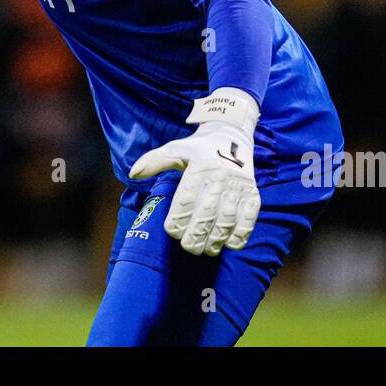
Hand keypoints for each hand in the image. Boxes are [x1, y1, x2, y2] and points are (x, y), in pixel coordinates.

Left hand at [129, 89, 261, 255]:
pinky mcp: (253, 194)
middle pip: (206, 213)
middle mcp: (220, 177)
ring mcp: (238, 187)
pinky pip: (249, 219)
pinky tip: (229, 243)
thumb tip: (133, 174)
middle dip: (195, 235)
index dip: (178, 219)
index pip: (186, 198)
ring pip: (227, 219)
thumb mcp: (175, 149)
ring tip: (206, 249)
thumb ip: (154, 162)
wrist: (232, 136)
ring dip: (216, 239)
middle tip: (188, 247)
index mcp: (199, 166)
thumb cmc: (199, 148)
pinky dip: (240, 234)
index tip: (171, 231)